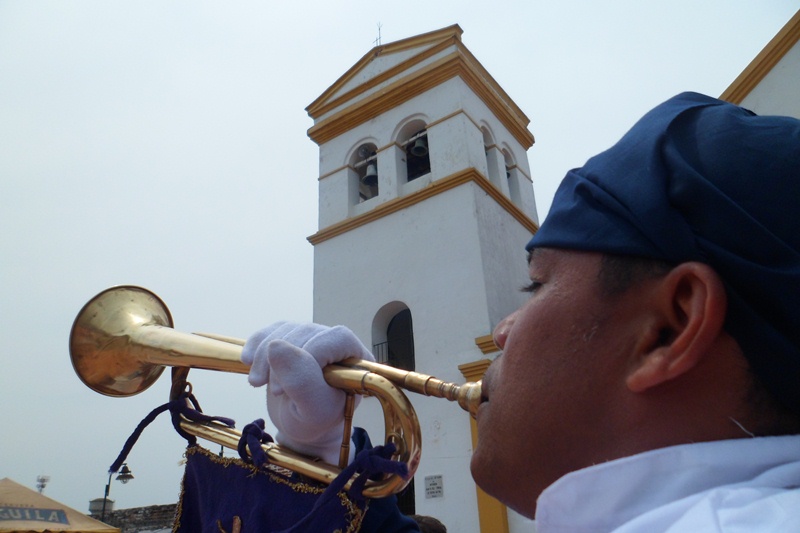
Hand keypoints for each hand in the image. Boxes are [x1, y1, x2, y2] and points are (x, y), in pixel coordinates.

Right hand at [240, 322, 374, 464]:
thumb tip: (276, 345)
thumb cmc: (314, 422)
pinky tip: (248, 361)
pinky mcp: (291, 338)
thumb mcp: (313, 410)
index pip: (336, 338)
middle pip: (307, 332)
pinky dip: (256, 343)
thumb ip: (302, 382)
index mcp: (357, 359)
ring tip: (256, 383)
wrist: (298, 426)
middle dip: (280, 360)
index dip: (308, 355)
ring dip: (264, 354)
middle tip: (269, 390)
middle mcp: (337, 343)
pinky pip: (272, 329)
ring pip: (287, 329)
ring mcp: (313, 338)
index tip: (284, 388)